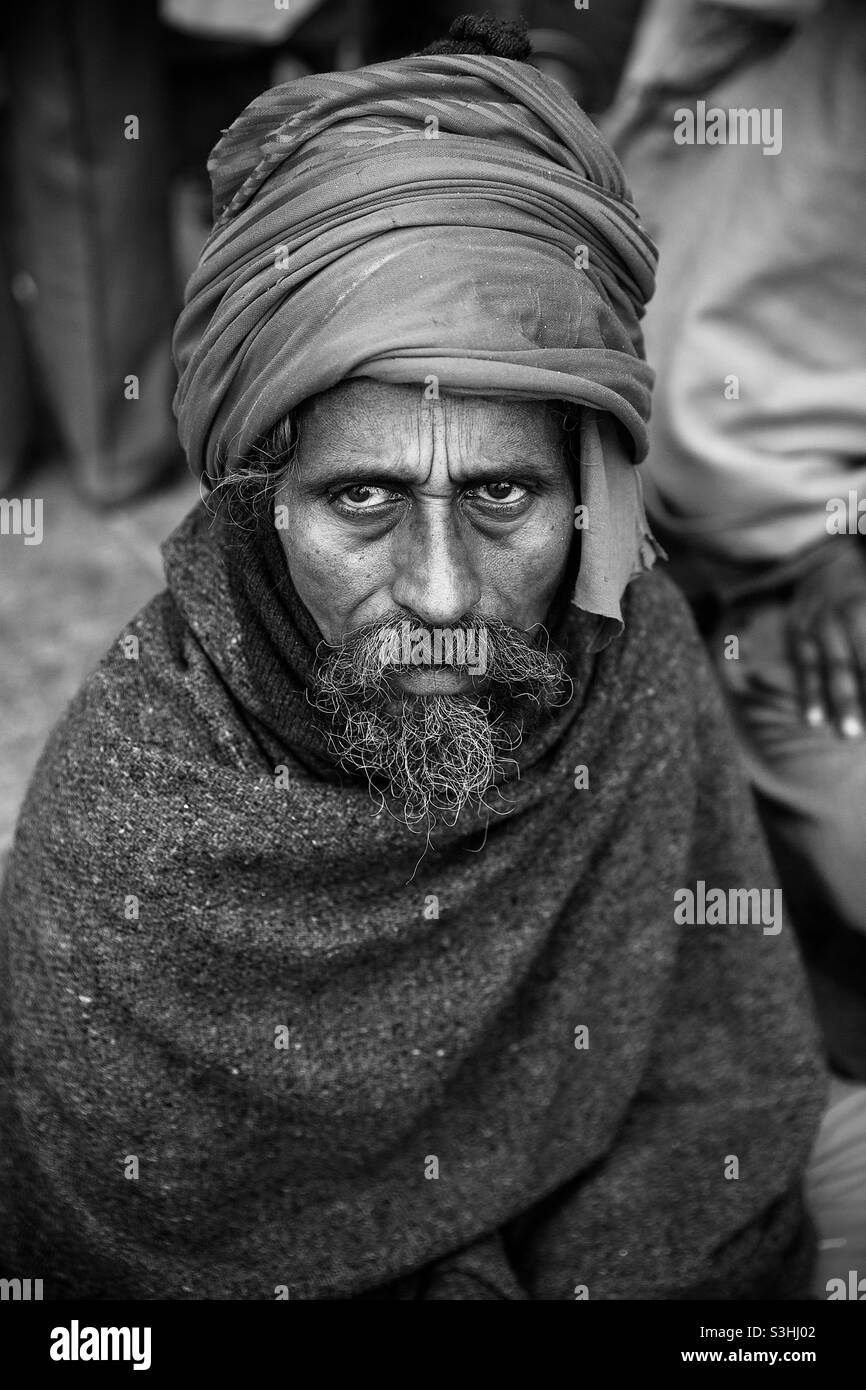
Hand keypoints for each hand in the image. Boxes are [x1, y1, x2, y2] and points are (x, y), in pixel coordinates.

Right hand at [787, 542, 865, 737]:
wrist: (822, 554)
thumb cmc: (861, 582)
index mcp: (865, 609)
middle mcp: (844, 618)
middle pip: (860, 664)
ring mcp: (819, 626)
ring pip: (833, 669)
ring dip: (842, 702)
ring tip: (850, 732)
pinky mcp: (799, 633)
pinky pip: (805, 667)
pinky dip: (810, 693)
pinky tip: (814, 719)